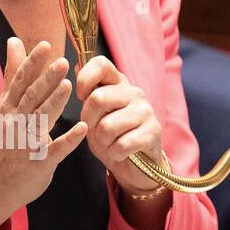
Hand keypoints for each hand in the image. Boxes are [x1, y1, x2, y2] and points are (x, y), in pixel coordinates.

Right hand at [0, 38, 86, 215]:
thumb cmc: (8, 139)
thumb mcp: (7, 105)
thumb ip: (13, 74)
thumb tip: (14, 41)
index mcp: (9, 107)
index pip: (20, 81)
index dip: (32, 63)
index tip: (45, 45)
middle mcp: (16, 123)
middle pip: (31, 98)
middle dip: (46, 80)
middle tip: (63, 62)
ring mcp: (26, 143)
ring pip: (40, 120)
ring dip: (54, 104)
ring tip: (68, 86)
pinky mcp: (39, 162)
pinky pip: (55, 150)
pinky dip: (69, 140)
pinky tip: (83, 129)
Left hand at [75, 54, 164, 192]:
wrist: (131, 165)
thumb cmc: (110, 136)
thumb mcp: (93, 114)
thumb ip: (87, 92)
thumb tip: (76, 65)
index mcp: (118, 83)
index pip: (100, 64)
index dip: (84, 79)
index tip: (82, 97)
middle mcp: (134, 92)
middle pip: (98, 99)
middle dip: (89, 121)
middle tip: (95, 129)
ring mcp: (146, 111)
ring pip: (107, 126)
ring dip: (102, 141)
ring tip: (110, 142)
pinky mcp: (153, 132)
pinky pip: (121, 145)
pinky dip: (114, 153)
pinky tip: (121, 152)